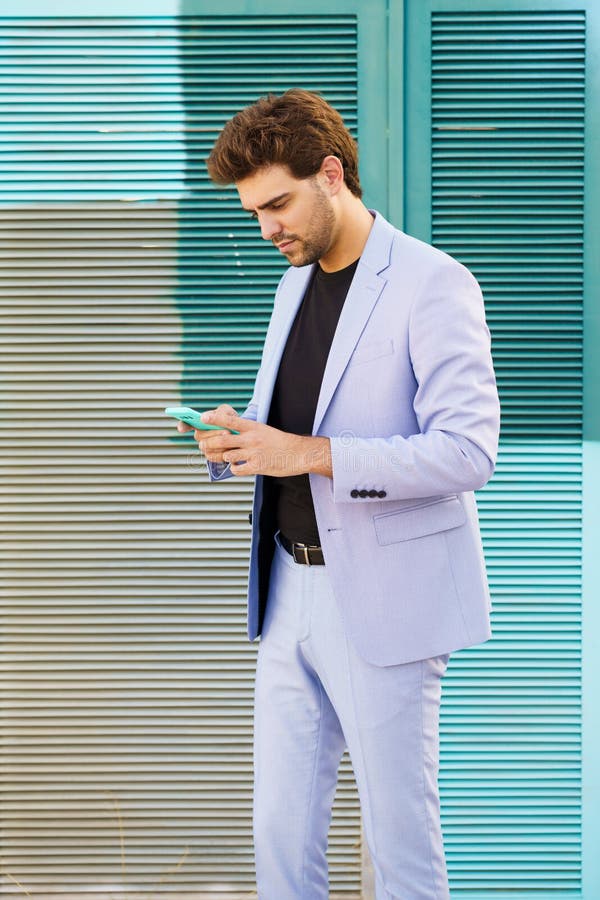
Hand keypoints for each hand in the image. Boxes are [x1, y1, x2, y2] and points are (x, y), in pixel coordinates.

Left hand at [195, 405, 331, 477]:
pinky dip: (233, 469)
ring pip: (227, 456)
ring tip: (220, 457)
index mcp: (253, 427)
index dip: (214, 419)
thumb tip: (227, 434)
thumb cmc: (279, 441)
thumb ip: (246, 432)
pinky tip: (236, 467)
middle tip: (202, 445)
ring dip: (220, 457)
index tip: (203, 419)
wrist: (298, 453)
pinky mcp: (257, 467)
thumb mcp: (263, 430)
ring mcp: (254, 453)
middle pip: (223, 439)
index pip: (230, 420)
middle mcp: (252, 439)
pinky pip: (237, 470)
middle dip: (209, 443)